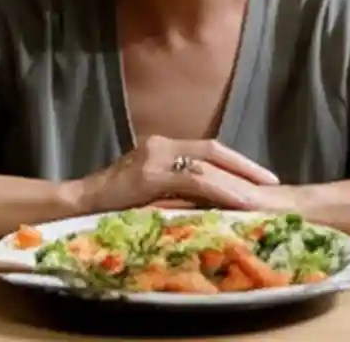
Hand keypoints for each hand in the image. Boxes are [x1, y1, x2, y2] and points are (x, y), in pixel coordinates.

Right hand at [68, 135, 280, 212]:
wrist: (77, 205)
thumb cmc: (110, 204)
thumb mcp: (148, 191)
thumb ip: (175, 189)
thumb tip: (211, 202)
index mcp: (162, 147)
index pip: (208, 149)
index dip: (237, 161)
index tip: (261, 176)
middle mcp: (161, 145)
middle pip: (213, 150)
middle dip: (245, 167)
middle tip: (272, 183)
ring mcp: (155, 156)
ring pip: (206, 164)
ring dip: (236, 181)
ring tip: (260, 196)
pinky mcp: (150, 174)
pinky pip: (194, 180)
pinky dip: (219, 190)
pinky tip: (236, 202)